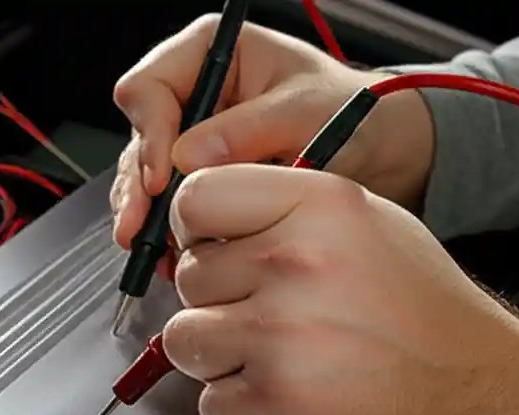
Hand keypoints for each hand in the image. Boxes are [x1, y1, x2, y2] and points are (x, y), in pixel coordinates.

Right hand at [109, 17, 435, 256]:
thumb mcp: (304, 112)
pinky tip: (168, 254)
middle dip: (137, 186)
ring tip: (152, 249)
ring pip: (143, 176)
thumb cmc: (352, 112)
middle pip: (138, 137)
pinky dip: (163, 231)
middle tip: (139, 227)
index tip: (164, 175)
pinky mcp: (198, 179)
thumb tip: (189, 157)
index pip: (150, 87)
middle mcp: (193, 94)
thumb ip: (246, 131)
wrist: (380, 150)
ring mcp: (191, 139)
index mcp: (212, 55)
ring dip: (143, 214)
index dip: (149, 132)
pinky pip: (164, 204)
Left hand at [161, 164, 518, 414]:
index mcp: (316, 205)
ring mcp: (277, 332)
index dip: (196, 231)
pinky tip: (291, 394)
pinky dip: (241, 408)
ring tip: (278, 357)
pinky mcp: (272, 399)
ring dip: (220, 356)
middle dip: (219, 301)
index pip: (195, 196)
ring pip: (185, 338)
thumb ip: (283, 213)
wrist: (479, 395)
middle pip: (186, 275)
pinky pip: (210, 401)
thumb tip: (205, 227)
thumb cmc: (424, 315)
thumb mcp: (367, 225)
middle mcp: (292, 260)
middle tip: (274, 316)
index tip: (216, 251)